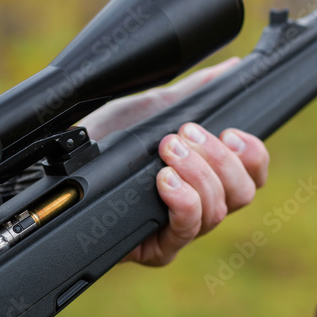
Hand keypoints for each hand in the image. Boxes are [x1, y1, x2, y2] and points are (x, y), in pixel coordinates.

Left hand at [80, 58, 269, 266]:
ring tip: (168, 150)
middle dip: (221, 159)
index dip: (253, 156)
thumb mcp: (150, 109)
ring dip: (198, 174)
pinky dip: (182, 201)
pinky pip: (186, 231)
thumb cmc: (104, 141)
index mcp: (205, 176)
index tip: (232, 132)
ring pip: (217, 212)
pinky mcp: (158, 249)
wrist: (63, 168)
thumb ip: (193, 93)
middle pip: (241, 194)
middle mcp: (199, 205)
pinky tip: (165, 181)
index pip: (252, 175)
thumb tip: (231, 67)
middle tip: (184, 134)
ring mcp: (179, 230)